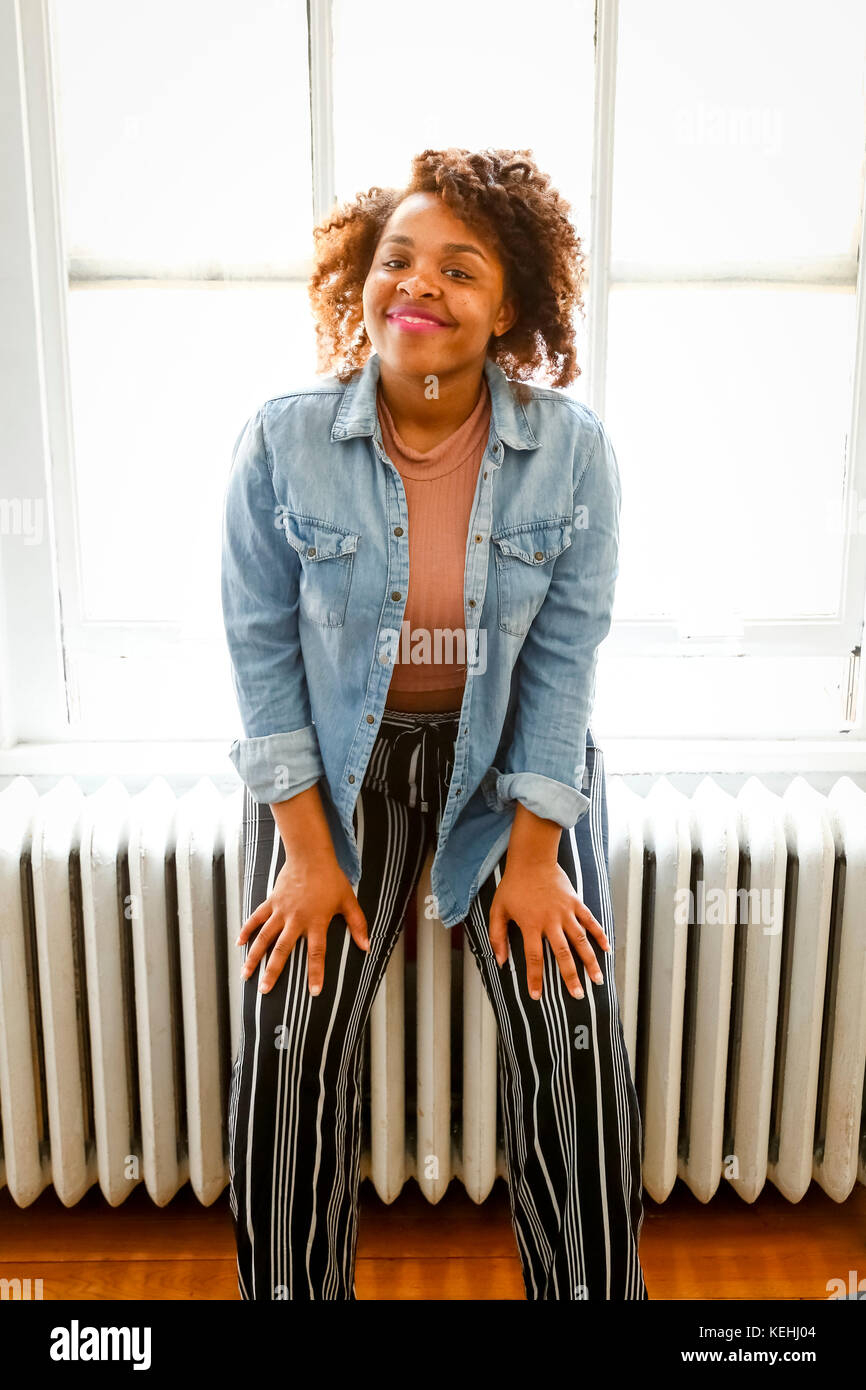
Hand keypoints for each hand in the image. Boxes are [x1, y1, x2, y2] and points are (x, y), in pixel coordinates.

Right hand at [236, 846, 368, 995]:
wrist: (310, 855)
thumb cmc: (331, 878)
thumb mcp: (348, 901)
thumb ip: (358, 924)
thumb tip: (367, 946)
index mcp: (317, 921)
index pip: (317, 953)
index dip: (316, 973)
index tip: (314, 992)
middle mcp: (296, 919)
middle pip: (282, 950)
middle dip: (273, 972)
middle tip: (264, 990)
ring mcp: (281, 911)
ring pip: (264, 937)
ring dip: (254, 957)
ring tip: (246, 974)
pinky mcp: (272, 902)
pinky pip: (256, 918)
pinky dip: (247, 930)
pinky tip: (239, 944)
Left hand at [488, 859, 610, 1000]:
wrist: (531, 860)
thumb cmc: (513, 886)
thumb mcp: (498, 910)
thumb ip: (497, 937)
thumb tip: (500, 961)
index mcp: (531, 925)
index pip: (534, 957)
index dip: (535, 978)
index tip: (537, 995)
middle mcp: (551, 921)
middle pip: (563, 954)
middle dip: (570, 976)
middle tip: (578, 995)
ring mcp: (565, 912)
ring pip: (580, 940)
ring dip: (590, 960)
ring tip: (597, 979)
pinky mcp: (575, 903)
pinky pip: (590, 921)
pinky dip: (599, 934)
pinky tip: (607, 948)